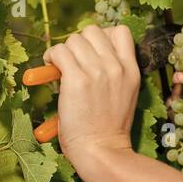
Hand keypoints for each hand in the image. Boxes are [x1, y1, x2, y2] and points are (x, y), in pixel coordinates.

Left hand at [43, 24, 139, 161]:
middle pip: (93, 31)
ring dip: (63, 51)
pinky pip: (59, 52)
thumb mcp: (126, 94)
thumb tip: (92, 54)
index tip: (92, 51)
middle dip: (79, 43)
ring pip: (74, 40)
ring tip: (59, 65)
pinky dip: (51, 57)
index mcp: (131, 69)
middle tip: (72, 60)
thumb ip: (116, 72)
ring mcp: (97, 71)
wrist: (102, 150)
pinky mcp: (76, 80)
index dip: (102, 36)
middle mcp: (116, 66)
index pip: (119, 31)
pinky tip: (50, 68)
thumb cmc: (109, 128)